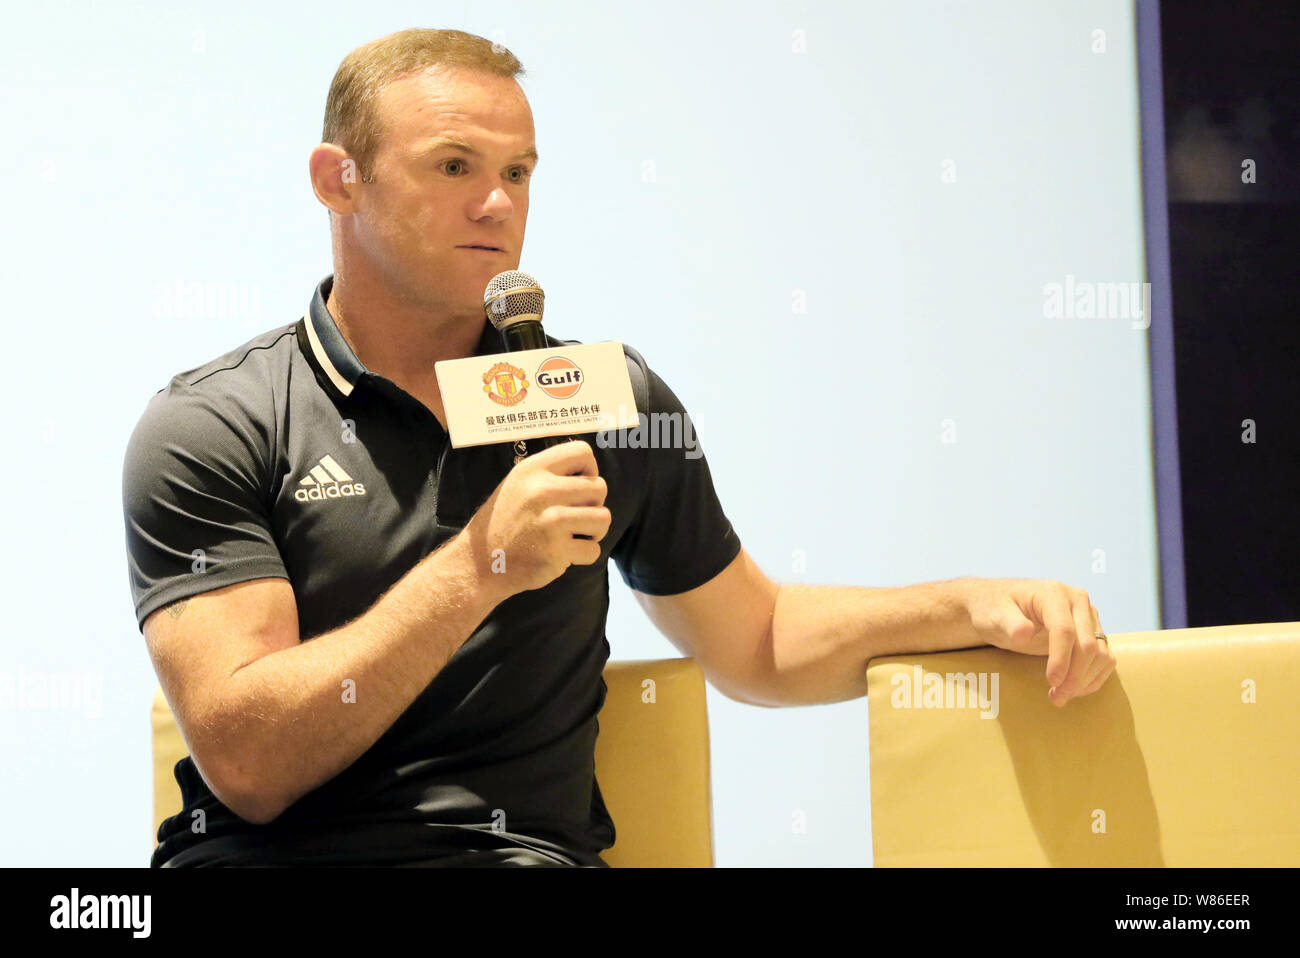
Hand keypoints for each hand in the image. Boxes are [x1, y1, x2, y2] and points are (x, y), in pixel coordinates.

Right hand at [461, 440, 611, 596]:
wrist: (480, 563)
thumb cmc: (505, 521)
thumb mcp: (518, 483)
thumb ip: (551, 473)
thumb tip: (591, 472)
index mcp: (533, 469)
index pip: (582, 452)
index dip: (589, 470)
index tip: (578, 487)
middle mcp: (542, 491)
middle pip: (600, 487)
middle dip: (594, 504)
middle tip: (575, 516)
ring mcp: (551, 522)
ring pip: (604, 518)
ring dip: (595, 529)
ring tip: (575, 533)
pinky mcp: (556, 551)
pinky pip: (594, 550)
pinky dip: (584, 554)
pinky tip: (565, 553)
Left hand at [961, 578, 1115, 706]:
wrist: (999, 606)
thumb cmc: (994, 609)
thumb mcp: (993, 615)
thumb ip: (1008, 623)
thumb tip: (1023, 633)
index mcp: (1053, 593)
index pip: (1065, 630)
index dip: (1061, 659)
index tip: (1051, 682)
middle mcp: (1077, 601)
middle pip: (1087, 644)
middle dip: (1074, 675)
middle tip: (1056, 698)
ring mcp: (1087, 615)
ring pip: (1100, 653)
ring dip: (1084, 680)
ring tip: (1060, 696)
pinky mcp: (1092, 631)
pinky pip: (1104, 657)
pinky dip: (1093, 677)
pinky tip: (1074, 690)